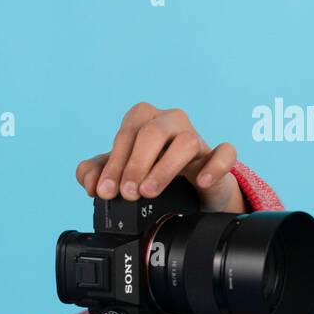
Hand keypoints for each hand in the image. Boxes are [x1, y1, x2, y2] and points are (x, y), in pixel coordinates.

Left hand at [75, 103, 245, 213]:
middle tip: (128, 193)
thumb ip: (97, 173)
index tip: (106, 191)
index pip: (126, 133)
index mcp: (143, 121)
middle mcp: (170, 123)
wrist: (188, 189)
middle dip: (136, 164)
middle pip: (153, 132)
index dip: (113, 164)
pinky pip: (224, 153)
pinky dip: (214, 166)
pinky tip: (201, 181)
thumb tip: (89, 181)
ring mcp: (197, 138)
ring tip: (149, 192)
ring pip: (186, 141)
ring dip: (165, 168)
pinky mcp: (218, 156)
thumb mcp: (119, 172)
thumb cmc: (150, 171)